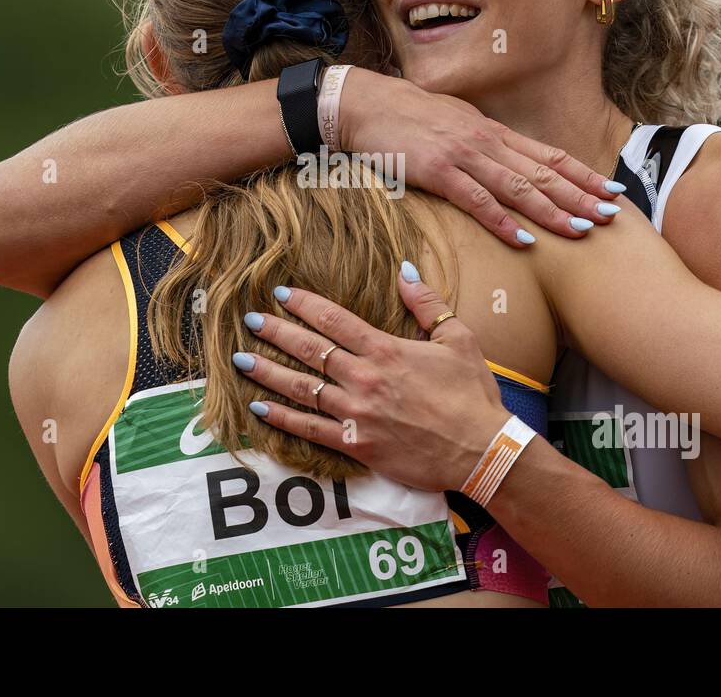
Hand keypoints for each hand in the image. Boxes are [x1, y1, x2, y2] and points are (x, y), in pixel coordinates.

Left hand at [236, 265, 510, 492]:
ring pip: (302, 389)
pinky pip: (310, 431)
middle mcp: (365, 379)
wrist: (480, 450)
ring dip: (268, 373)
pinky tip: (259, 408)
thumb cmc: (472, 395)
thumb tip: (405, 270)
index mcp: (387, 351)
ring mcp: (357, 414)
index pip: (335, 321)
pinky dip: (282, 419)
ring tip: (239, 360)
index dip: (305, 305)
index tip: (281, 294)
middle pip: (310, 351)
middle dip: (276, 333)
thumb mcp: (459, 339)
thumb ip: (427, 303)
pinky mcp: (356, 444)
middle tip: (250, 319)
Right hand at [340, 69, 624, 245]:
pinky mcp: (438, 171)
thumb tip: (507, 164)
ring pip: (518, 187)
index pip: (548, 156)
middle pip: (543, 173)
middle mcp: (486, 142)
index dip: (583, 174)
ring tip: (581, 230)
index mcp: (492, 133)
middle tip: (612, 215)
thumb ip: (482, 146)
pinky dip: (503, 221)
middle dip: (581, 195)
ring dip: (552, 211)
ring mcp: (463, 156)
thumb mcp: (454, 127)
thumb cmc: (407, 119)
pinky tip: (524, 239)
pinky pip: (477, 200)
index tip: (612, 190)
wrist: (366, 105)